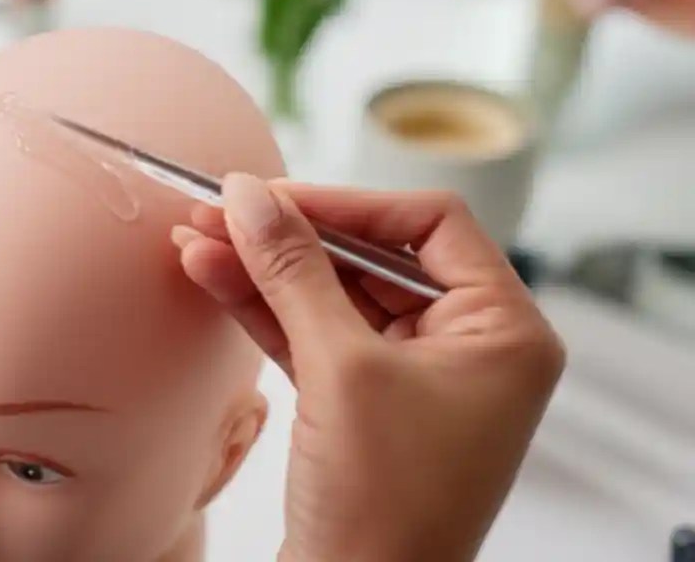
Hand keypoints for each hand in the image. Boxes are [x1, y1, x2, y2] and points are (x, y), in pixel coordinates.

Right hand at [170, 176, 564, 561]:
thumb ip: (295, 272)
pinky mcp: (366, 403)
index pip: (429, 226)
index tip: (274, 195)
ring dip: (266, 269)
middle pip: (372, 258)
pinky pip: (315, 334)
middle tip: (221, 211)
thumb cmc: (386, 508)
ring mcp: (415, 377)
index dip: (347, 202)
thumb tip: (252, 198)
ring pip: (334, 296)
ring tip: (199, 238)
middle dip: (290, 236)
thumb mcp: (341, 369)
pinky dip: (265, 309)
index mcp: (504, 330)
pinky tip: (214, 277)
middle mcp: (469, 347)